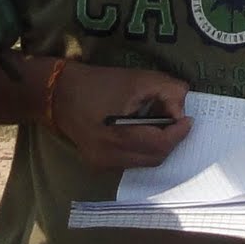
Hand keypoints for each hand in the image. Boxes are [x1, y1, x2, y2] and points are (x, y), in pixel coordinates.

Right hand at [52, 62, 191, 169]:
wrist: (56, 92)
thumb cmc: (95, 83)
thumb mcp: (135, 79)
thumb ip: (166, 89)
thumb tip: (182, 108)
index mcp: (116, 139)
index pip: (160, 145)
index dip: (179, 133)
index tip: (188, 119)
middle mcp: (109, 159)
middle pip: (155, 158)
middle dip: (170, 139)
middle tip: (176, 120)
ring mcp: (102, 164)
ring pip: (144, 162)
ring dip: (157, 145)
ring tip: (160, 125)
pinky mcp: (98, 163)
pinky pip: (131, 161)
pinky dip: (142, 148)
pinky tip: (141, 131)